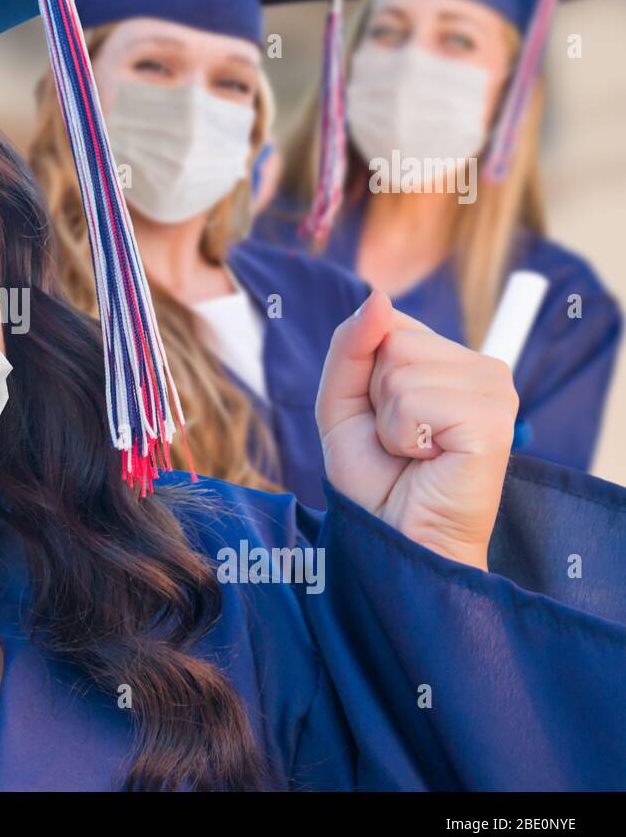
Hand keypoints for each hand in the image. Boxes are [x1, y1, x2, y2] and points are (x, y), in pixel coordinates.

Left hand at [316, 291, 518, 569]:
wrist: (396, 539)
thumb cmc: (375, 479)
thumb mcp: (342, 404)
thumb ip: (350, 346)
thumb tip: (379, 297)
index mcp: (450, 360)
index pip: (388, 322)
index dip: (363, 372)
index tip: (381, 415)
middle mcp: (481, 368)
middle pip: (394, 340)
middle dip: (374, 397)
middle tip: (398, 442)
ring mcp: (494, 391)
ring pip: (400, 368)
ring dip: (388, 421)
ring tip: (412, 453)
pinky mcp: (493, 420)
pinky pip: (414, 400)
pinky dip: (402, 437)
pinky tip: (428, 460)